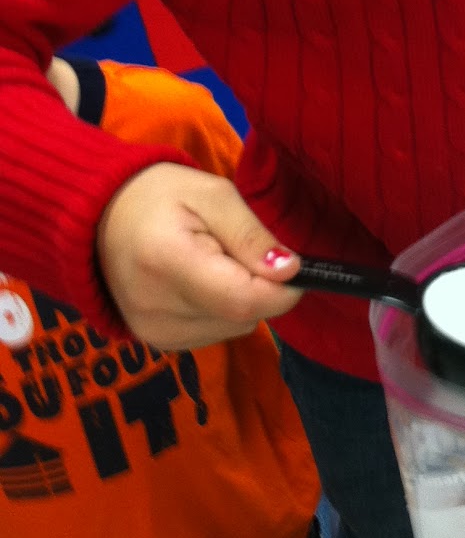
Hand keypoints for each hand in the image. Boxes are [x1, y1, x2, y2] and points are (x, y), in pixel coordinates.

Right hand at [97, 163, 302, 350]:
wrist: (99, 217)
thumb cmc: (160, 196)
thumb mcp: (214, 195)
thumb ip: (252, 235)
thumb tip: (291, 272)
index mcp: (168, 262)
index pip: (243, 300)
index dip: (281, 290)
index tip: (293, 267)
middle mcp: (156, 309)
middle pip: (243, 315)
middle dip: (260, 287)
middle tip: (234, 250)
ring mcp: (153, 332)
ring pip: (235, 327)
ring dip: (240, 298)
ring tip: (211, 262)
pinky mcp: (157, 342)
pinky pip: (216, 332)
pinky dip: (221, 309)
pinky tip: (198, 282)